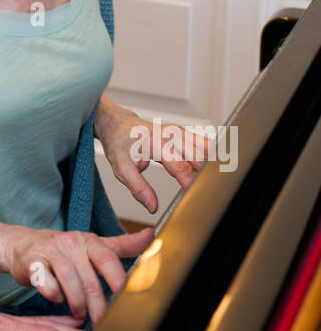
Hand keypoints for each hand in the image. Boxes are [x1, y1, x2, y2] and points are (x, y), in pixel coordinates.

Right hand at [0, 225, 153, 324]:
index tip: (126, 302)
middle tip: (102, 323)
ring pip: (69, 281)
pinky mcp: (31, 262)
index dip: (119, 282)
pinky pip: (45, 282)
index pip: (109, 260)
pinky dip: (53, 294)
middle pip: (90, 278)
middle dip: (99, 306)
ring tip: (79, 313)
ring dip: (77, 303)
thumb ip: (122, 245)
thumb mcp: (92, 247)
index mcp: (89, 241)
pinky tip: (56, 298)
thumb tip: (151, 236)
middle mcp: (71, 243)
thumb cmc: (61, 251)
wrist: (21, 245)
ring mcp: (50, 251)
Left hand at [95, 98, 208, 214]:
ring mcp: (180, 132)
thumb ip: (138, 188)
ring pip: (207, 149)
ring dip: (212, 166)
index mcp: (158, 143)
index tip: (195, 199)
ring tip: (214, 184)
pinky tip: (213, 169)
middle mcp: (172, 135)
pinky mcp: (184, 133)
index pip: (182, 168)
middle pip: (200, 158)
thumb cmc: (119, 144)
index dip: (191, 185)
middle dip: (205, 176)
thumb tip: (153, 207)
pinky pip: (204, 145)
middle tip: (207, 195)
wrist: (117, 124)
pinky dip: (210, 157)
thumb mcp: (122, 169)